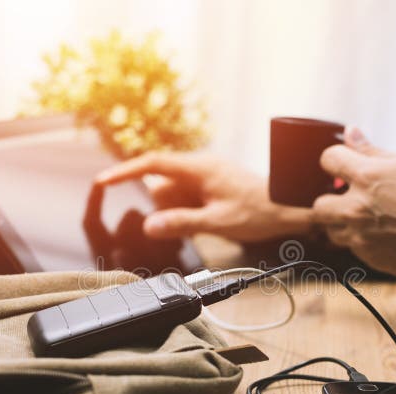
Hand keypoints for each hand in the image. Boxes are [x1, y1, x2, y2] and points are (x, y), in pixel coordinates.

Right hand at [94, 152, 312, 241]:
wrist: (293, 208)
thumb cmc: (262, 211)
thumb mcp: (220, 222)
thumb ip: (183, 223)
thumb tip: (149, 226)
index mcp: (199, 168)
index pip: (153, 164)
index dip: (124, 172)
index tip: (102, 181)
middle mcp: (199, 169)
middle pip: (162, 185)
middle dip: (161, 208)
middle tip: (181, 225)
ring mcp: (205, 179)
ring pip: (174, 196)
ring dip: (176, 215)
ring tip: (205, 225)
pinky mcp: (210, 190)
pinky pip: (187, 201)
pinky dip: (186, 216)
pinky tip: (203, 226)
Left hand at [313, 127, 395, 280]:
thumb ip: (373, 151)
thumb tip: (350, 132)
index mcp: (368, 177)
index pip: (328, 159)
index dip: (337, 159)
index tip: (348, 164)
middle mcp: (357, 209)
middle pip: (319, 204)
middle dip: (332, 199)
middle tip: (354, 197)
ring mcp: (362, 238)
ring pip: (333, 230)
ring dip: (344, 223)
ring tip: (372, 219)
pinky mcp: (371, 260)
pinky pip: (354, 249)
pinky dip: (364, 241)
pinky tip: (389, 235)